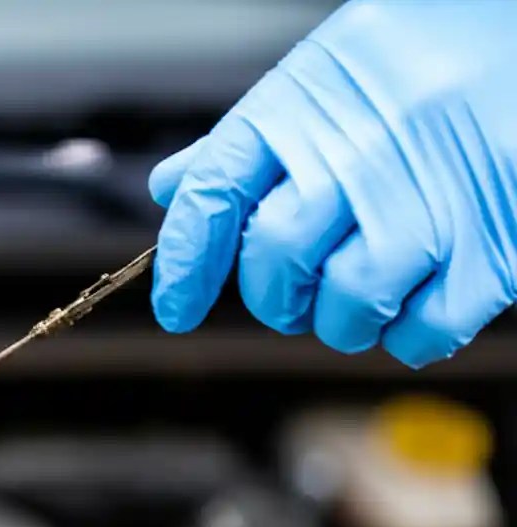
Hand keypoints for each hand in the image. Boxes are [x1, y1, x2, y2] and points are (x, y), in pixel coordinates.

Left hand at [147, 0, 516, 367]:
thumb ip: (248, 139)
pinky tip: (414, 299)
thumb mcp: (322, 76)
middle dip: (274, 296)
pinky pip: (425, 330)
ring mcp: (430, 200)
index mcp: (301, 106)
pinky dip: (409, 334)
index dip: (184, 265)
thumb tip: (174, 188)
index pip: (213, 196)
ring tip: (359, 293)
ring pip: (348, 308)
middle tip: (291, 293)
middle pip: (277, 262)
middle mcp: (359, 153)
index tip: (175, 307)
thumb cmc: (417, 59)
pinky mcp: (495, 243)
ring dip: (339, 321)